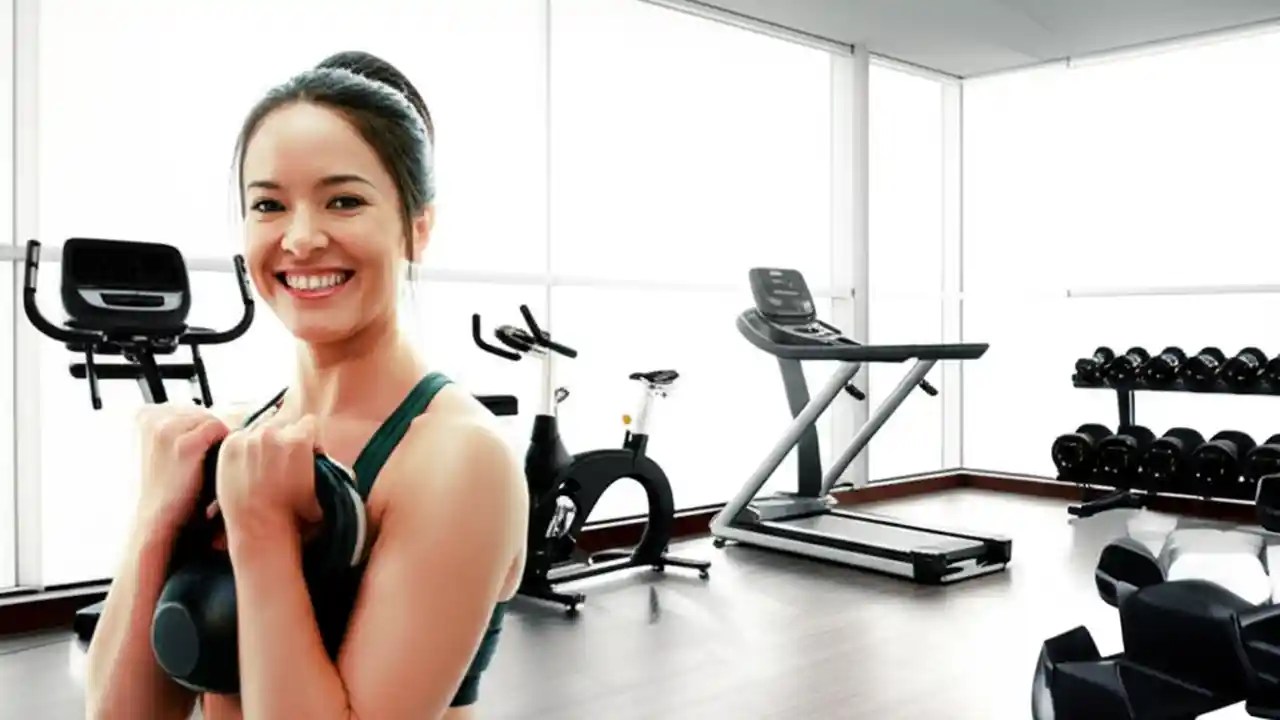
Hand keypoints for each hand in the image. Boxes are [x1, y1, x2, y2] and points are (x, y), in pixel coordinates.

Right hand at [135, 403, 230, 534]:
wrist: (160, 521)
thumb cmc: (171, 488)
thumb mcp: (169, 448)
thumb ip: (185, 425)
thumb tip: (227, 406)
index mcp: (145, 415)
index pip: (193, 409)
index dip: (202, 432)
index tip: (197, 454)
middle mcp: (153, 416)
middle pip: (206, 412)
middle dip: (211, 436)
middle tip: (201, 465)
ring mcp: (167, 429)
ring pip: (215, 421)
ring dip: (218, 444)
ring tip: (203, 469)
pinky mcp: (185, 444)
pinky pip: (221, 431)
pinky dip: (223, 449)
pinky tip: (210, 469)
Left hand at [215, 413, 324, 540]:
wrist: (257, 525)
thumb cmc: (292, 511)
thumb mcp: (321, 487)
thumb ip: (327, 465)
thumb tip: (327, 458)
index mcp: (299, 439)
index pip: (309, 423)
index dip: (309, 438)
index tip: (306, 451)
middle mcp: (273, 433)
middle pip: (284, 425)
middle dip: (285, 440)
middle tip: (283, 462)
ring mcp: (248, 438)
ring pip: (261, 430)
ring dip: (263, 443)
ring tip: (263, 467)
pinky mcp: (230, 446)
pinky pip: (240, 438)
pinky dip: (244, 449)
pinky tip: (247, 468)